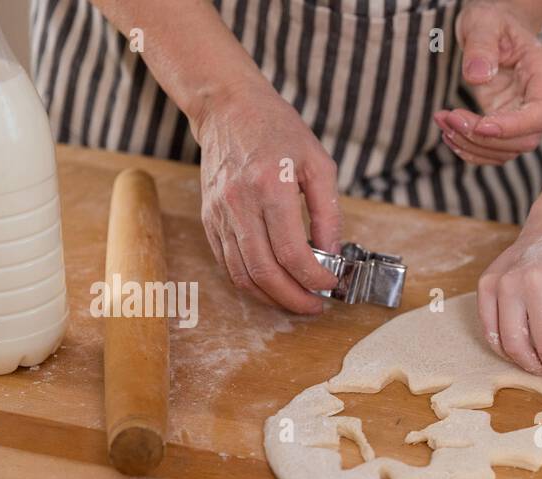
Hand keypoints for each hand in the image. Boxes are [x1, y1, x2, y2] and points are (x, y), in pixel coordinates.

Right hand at [195, 80, 340, 313]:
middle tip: (315, 306)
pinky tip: (272, 285)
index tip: (331, 284)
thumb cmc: (278, 130)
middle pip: (264, 272)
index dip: (314, 278)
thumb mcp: (318, 164)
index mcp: (271, 187)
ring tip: (296, 301)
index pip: (292, 253)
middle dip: (294, 299)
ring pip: (242, 275)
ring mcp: (219, 213)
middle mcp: (240, 203)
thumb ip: (329, 213)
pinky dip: (250, 282)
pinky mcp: (209, 218)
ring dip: (271, 298)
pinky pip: (226, 263)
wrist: (228, 108)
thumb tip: (332, 255)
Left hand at [435, 0, 541, 164]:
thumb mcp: (484, 21)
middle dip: (484, 137)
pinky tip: (449, 133)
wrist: (493, 31)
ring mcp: (524, 118)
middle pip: (525, 139)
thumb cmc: (493, 22)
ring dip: (472, 145)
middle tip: (450, 117)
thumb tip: (477, 77)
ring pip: (508, 151)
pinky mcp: (506, 127)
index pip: (541, 114)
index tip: (480, 126)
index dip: (513, 127)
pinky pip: (495, 152)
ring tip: (443, 121)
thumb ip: (481, 45)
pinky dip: (470, 149)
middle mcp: (539, 101)